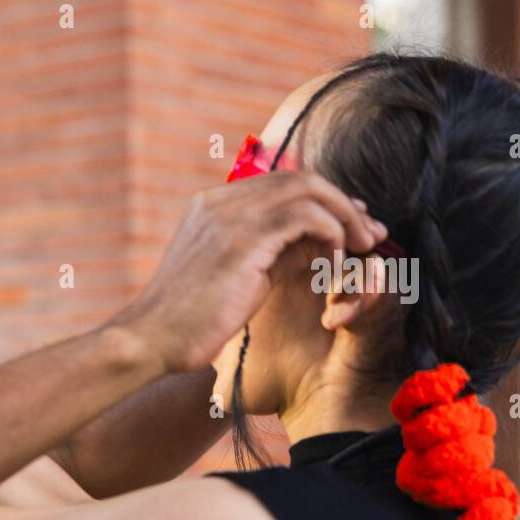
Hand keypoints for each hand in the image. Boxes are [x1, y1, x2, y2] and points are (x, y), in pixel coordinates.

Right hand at [114, 171, 386, 372]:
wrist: (149, 339)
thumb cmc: (188, 321)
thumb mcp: (240, 278)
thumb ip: (276, 253)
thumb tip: (320, 243)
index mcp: (213, 206)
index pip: (281, 184)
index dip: (324, 200)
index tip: (352, 225)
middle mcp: (221, 201)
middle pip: (300, 179)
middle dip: (343, 204)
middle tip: (370, 234)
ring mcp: (230, 215)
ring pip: (308, 190)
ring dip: (344, 216)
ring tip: (361, 247)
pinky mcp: (243, 238)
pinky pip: (306, 217)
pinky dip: (330, 233)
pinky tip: (333, 262)